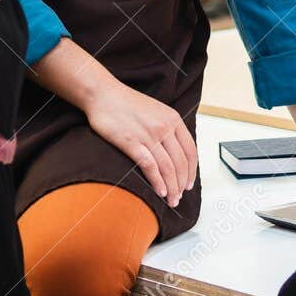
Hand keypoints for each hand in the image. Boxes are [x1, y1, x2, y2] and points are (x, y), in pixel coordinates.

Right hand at [83, 79, 197, 207]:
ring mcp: (149, 135)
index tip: (188, 184)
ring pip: (168, 167)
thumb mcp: (156, 110)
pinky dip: (157, 182)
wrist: (103, 95)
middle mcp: (164, 127)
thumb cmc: (127, 103)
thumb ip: (168, 127)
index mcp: (173, 119)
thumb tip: (175, 152)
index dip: (191, 171)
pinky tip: (160, 192)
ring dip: (171, 188)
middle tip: (179, 197)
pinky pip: (150, 166)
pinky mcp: (131, 143)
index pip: (190, 150)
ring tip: (171, 200)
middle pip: (180, 162)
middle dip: (181, 184)